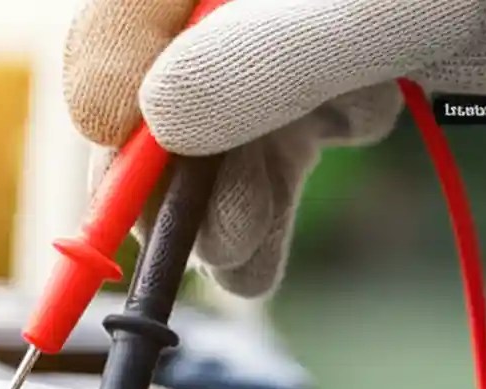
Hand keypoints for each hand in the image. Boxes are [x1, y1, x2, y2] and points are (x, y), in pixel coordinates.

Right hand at [63, 0, 485, 296]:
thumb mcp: (376, 11)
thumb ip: (263, 57)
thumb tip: (152, 121)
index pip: (119, 27)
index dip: (109, 106)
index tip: (123, 186)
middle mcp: (231, 7)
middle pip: (152, 98)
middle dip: (167, 185)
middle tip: (191, 250)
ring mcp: (272, 46)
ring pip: (205, 142)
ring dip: (212, 217)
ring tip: (240, 266)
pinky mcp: (315, 86)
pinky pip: (260, 156)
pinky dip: (256, 215)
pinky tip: (258, 262)